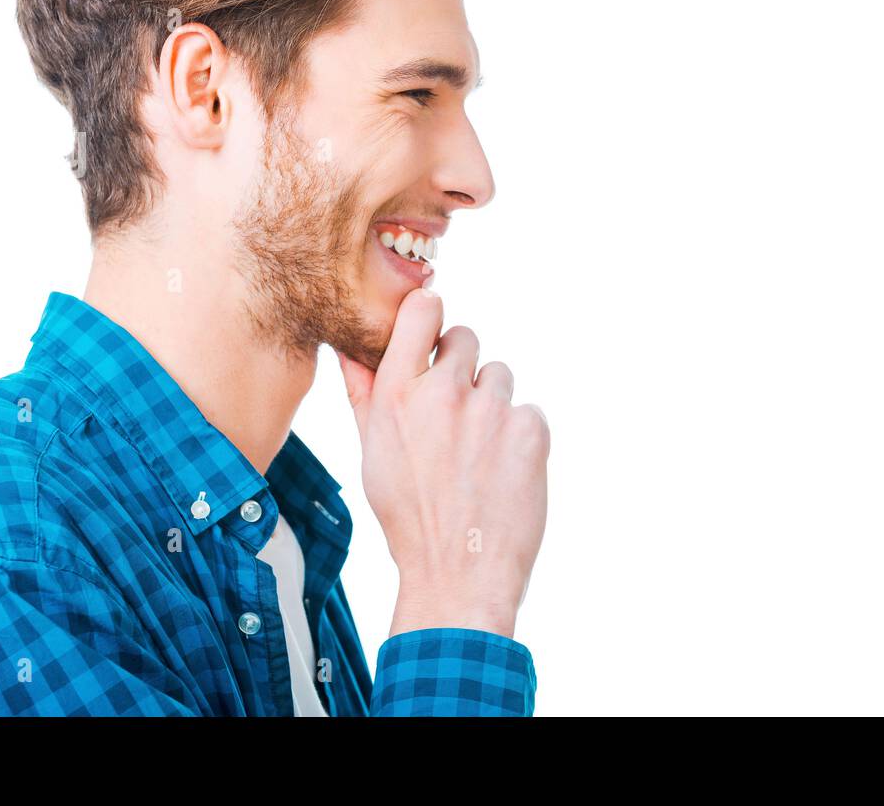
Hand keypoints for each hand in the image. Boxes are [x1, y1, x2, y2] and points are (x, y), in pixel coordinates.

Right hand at [337, 288, 548, 638]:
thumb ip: (364, 391)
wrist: (458, 574)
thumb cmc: (409, 514)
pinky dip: (520, 436)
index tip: (432, 334)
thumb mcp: (372, 451)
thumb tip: (352, 346)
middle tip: (455, 419)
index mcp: (397, 394)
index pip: (423, 309)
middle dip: (462, 370)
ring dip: (492, 405)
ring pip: (500, 377)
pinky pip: (529, 411)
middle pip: (465, 339)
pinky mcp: (531, 428)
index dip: (430, 316)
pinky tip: (503, 472)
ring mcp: (491, 409)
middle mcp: (444, 393)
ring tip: (478, 455)